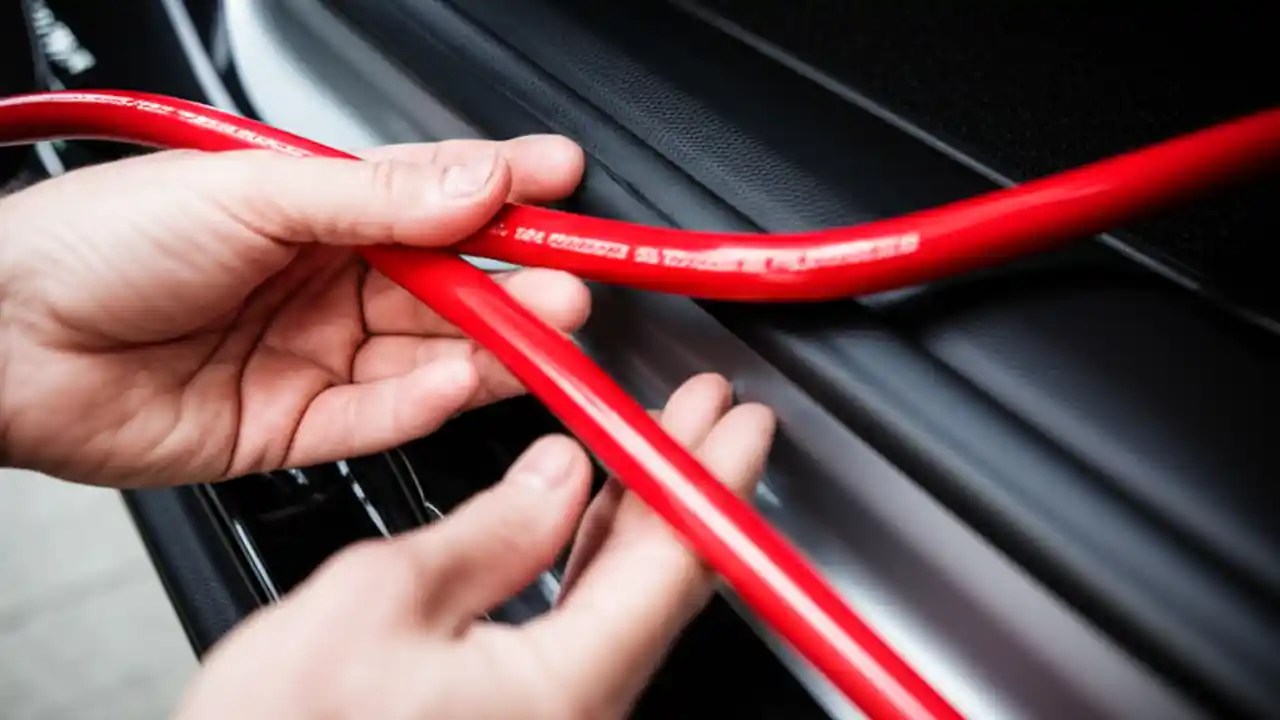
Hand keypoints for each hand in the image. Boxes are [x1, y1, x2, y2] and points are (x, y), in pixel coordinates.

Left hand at [0, 137, 587, 485]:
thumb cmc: (97, 242)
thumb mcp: (251, 192)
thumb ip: (375, 198)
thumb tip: (477, 179)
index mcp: (317, 211)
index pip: (434, 197)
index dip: (504, 189)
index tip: (564, 182)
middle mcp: (326, 284)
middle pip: (445, 287)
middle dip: (512, 284)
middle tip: (568, 281)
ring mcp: (315, 357)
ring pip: (425, 356)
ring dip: (487, 347)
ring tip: (540, 330)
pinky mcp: (295, 427)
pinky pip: (376, 418)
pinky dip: (423, 404)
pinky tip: (458, 382)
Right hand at [174, 373, 774, 719]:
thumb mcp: (374, 604)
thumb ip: (486, 534)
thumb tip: (555, 476)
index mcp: (564, 688)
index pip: (675, 565)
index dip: (714, 480)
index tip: (739, 425)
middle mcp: (579, 716)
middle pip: (660, 584)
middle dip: (687, 485)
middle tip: (710, 416)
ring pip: (624, 606)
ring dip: (641, 517)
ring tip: (654, 447)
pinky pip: (584, 633)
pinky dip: (592, 564)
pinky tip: (585, 522)